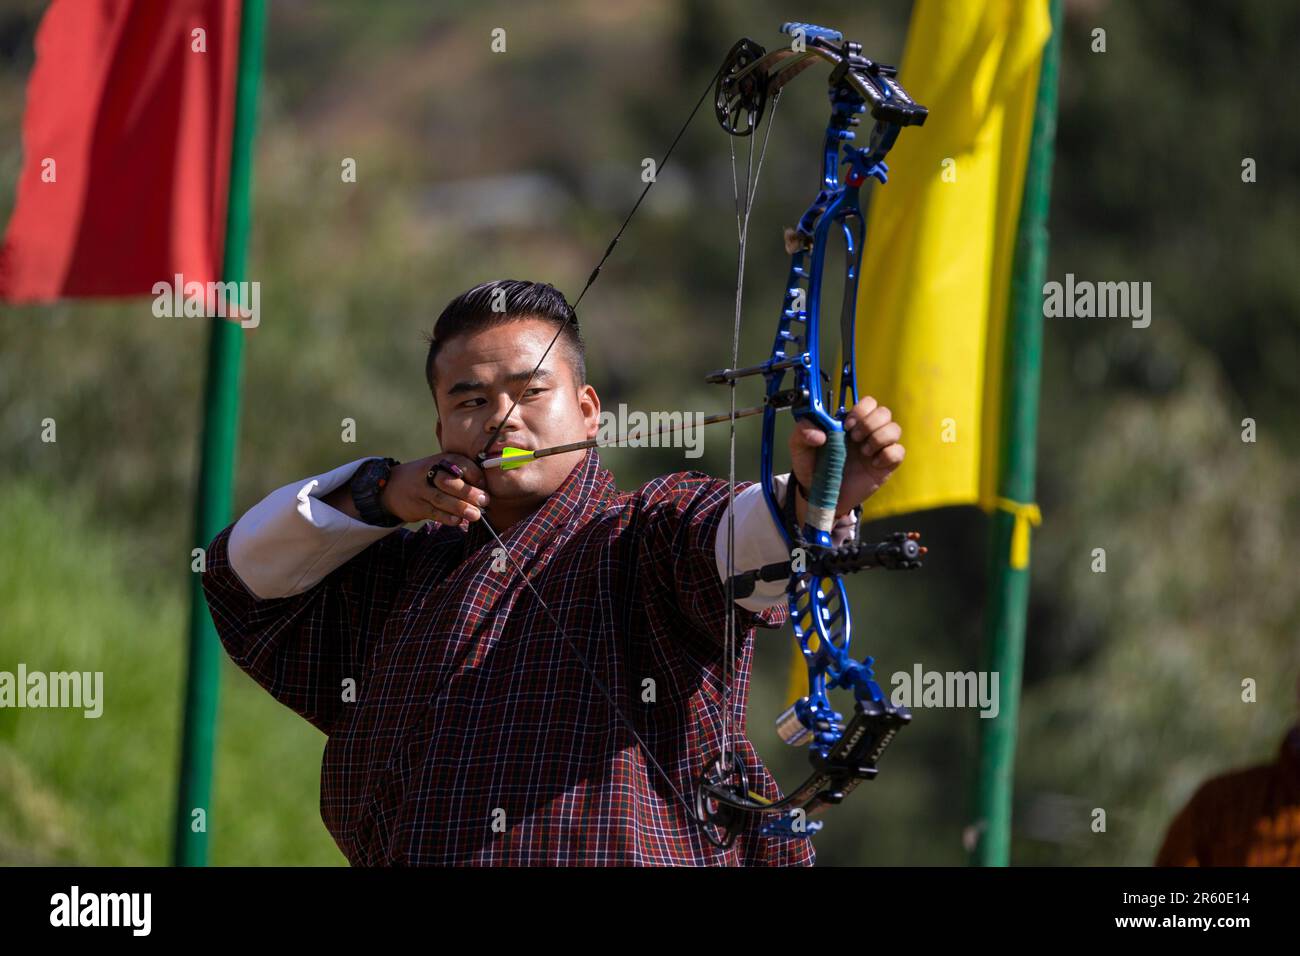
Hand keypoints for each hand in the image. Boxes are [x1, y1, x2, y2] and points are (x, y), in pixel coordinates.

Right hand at [381, 453, 489, 527]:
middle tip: (484, 501)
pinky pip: (433, 512)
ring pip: (441, 498)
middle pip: (449, 481)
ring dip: (460, 507)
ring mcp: (421, 490)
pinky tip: (457, 521)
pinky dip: (446, 517)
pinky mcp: (416, 505)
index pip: (459, 463)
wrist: (392, 485)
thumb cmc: (429, 477)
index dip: (474, 474)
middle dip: (468, 492)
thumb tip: (487, 491)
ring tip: (475, 515)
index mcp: (441, 460)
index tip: (485, 485)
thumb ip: (462, 475)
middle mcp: (429, 472)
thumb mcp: (442, 468)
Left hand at [787, 396, 903, 516]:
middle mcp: (866, 432)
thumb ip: (802, 432)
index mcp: (849, 423)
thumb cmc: (812, 468)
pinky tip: (873, 464)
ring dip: (880, 438)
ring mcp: (878, 448)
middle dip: (870, 423)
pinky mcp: (886, 465)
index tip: (847, 425)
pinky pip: (899, 452)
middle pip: (885, 412)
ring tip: (863, 452)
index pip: (868, 403)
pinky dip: (888, 455)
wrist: (819, 496)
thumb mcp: (799, 448)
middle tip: (854, 438)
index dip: (861, 410)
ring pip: (895, 429)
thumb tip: (819, 434)